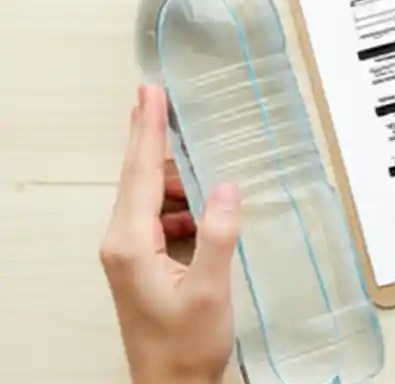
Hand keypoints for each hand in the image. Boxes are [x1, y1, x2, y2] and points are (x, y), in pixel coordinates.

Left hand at [99, 86, 241, 383]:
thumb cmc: (186, 347)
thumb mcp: (210, 289)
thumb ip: (218, 234)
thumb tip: (224, 187)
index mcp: (130, 245)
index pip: (138, 174)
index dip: (147, 130)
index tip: (150, 94)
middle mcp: (121, 244)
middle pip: (137, 178)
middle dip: (151, 138)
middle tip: (157, 98)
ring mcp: (129, 254)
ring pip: (150, 197)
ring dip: (174, 177)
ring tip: (201, 160)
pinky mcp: (141, 263)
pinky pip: (158, 217)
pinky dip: (180, 204)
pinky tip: (204, 208)